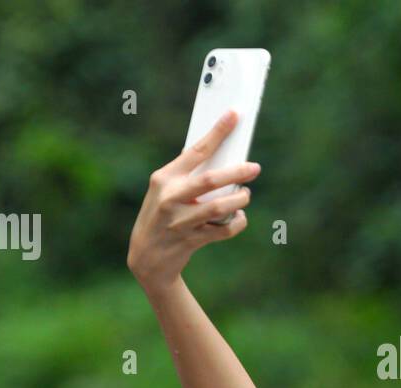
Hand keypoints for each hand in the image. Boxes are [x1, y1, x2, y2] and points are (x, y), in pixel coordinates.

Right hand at [126, 109, 262, 294]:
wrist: (146, 258)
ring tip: (245, 195)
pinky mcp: (191, 241)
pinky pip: (224, 230)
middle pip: (211, 180)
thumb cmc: (162, 216)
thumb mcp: (165, 191)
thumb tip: (226, 159)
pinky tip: (238, 218)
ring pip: (220, 207)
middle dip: (237, 172)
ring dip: (240, 200)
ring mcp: (180, 222)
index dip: (217, 132)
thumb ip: (188, 177)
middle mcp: (170, 198)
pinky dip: (237, 223)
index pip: (195, 151)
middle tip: (254, 168)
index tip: (234, 115)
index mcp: (163, 179)